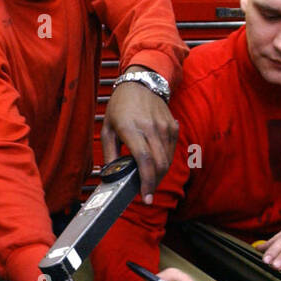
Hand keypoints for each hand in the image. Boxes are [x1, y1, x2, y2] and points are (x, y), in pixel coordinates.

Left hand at [102, 66, 177, 203]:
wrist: (141, 83)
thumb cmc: (120, 106)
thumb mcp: (107, 128)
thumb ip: (109, 153)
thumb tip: (112, 174)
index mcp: (131, 129)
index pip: (144, 160)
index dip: (146, 182)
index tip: (146, 197)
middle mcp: (150, 128)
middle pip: (159, 164)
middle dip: (153, 183)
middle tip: (146, 193)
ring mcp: (164, 127)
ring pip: (167, 160)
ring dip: (159, 175)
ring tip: (149, 180)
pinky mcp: (172, 127)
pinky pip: (171, 151)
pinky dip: (164, 162)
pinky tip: (155, 163)